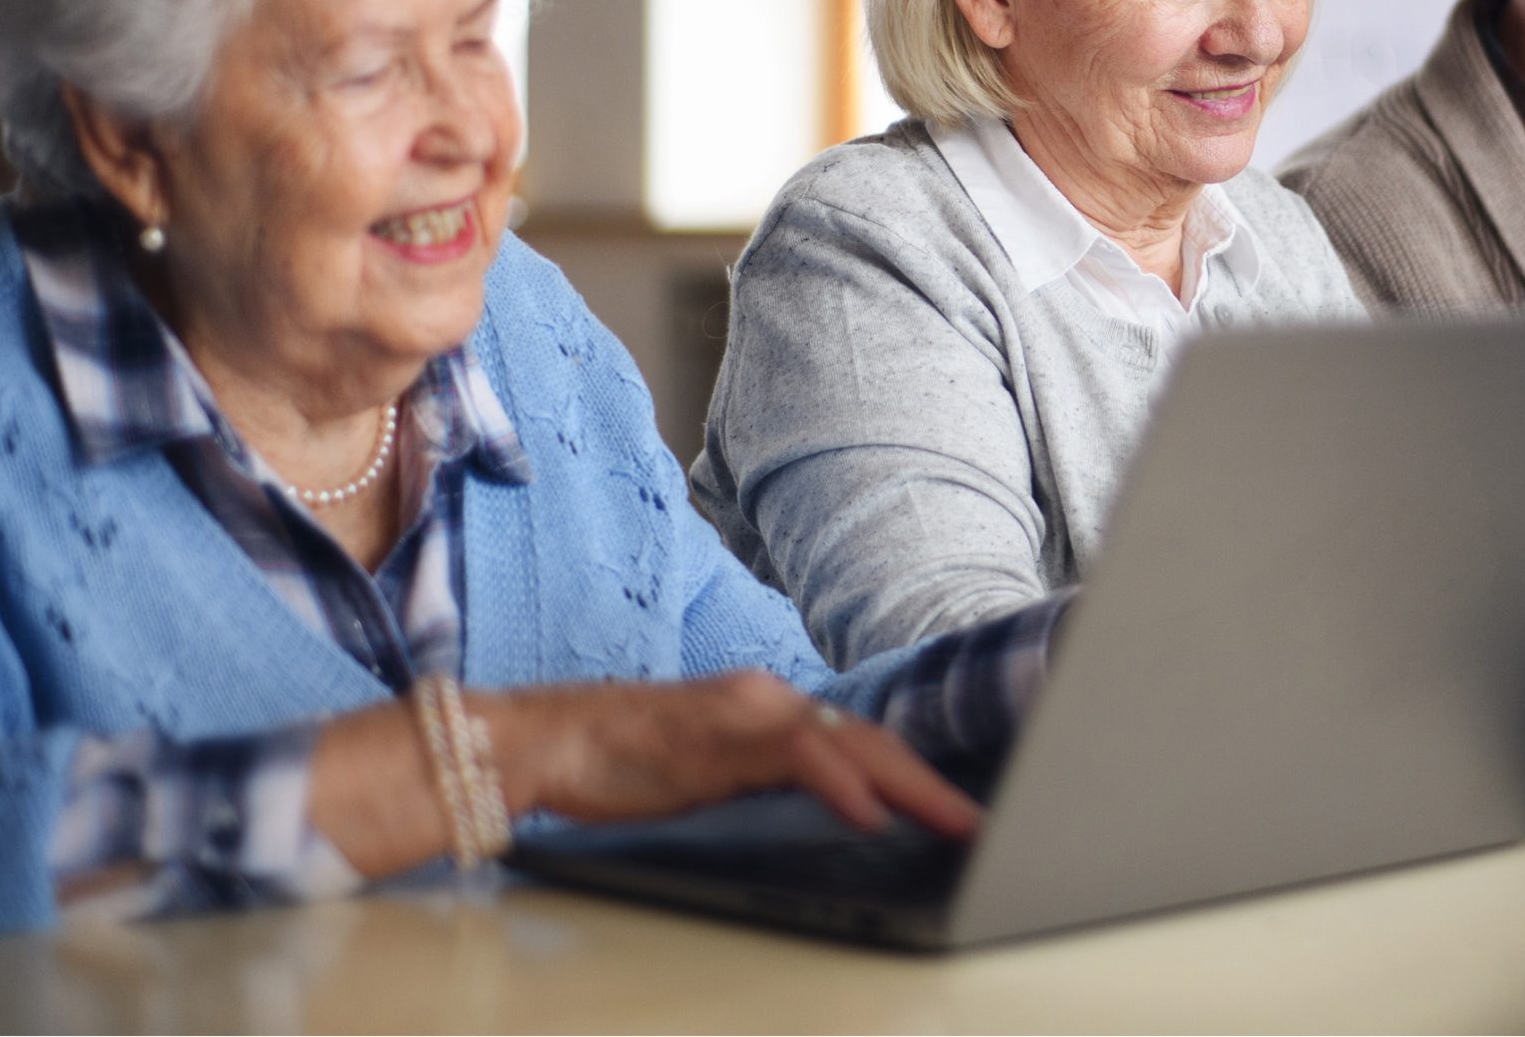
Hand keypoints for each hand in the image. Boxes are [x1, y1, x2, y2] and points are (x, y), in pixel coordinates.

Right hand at [311, 671, 977, 880]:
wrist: (545, 738)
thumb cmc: (623, 764)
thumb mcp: (713, 776)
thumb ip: (766, 782)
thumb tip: (829, 809)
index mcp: (772, 714)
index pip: (860, 742)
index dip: (915, 775)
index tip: (958, 811)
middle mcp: (768, 703)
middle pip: (869, 738)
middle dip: (929, 782)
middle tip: (978, 821)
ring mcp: (745, 714)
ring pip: (846, 741)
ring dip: (906, 783)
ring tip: (951, 817)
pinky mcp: (717, 734)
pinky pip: (792, 756)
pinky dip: (837, 782)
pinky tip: (868, 810)